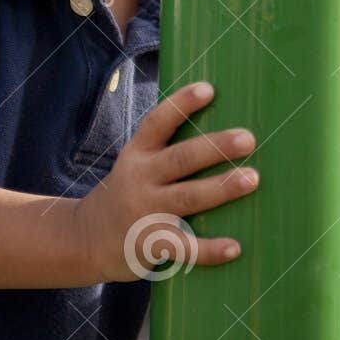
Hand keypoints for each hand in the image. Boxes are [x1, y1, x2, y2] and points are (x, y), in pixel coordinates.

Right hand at [74, 80, 256, 282]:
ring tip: (252, 179)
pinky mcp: (152, 244)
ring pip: (187, 197)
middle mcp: (140, 178)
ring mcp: (146, 211)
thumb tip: (221, 135)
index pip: (157, 122)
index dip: (181, 104)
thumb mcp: (135, 164)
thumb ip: (165, 151)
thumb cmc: (127, 194)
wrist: (87, 239)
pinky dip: (210, 249)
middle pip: (180, 158)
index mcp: (137, 153)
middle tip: (248, 139)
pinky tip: (235, 248)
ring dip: (221, 188)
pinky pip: (184, 247)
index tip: (208, 89)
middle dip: (215, 147)